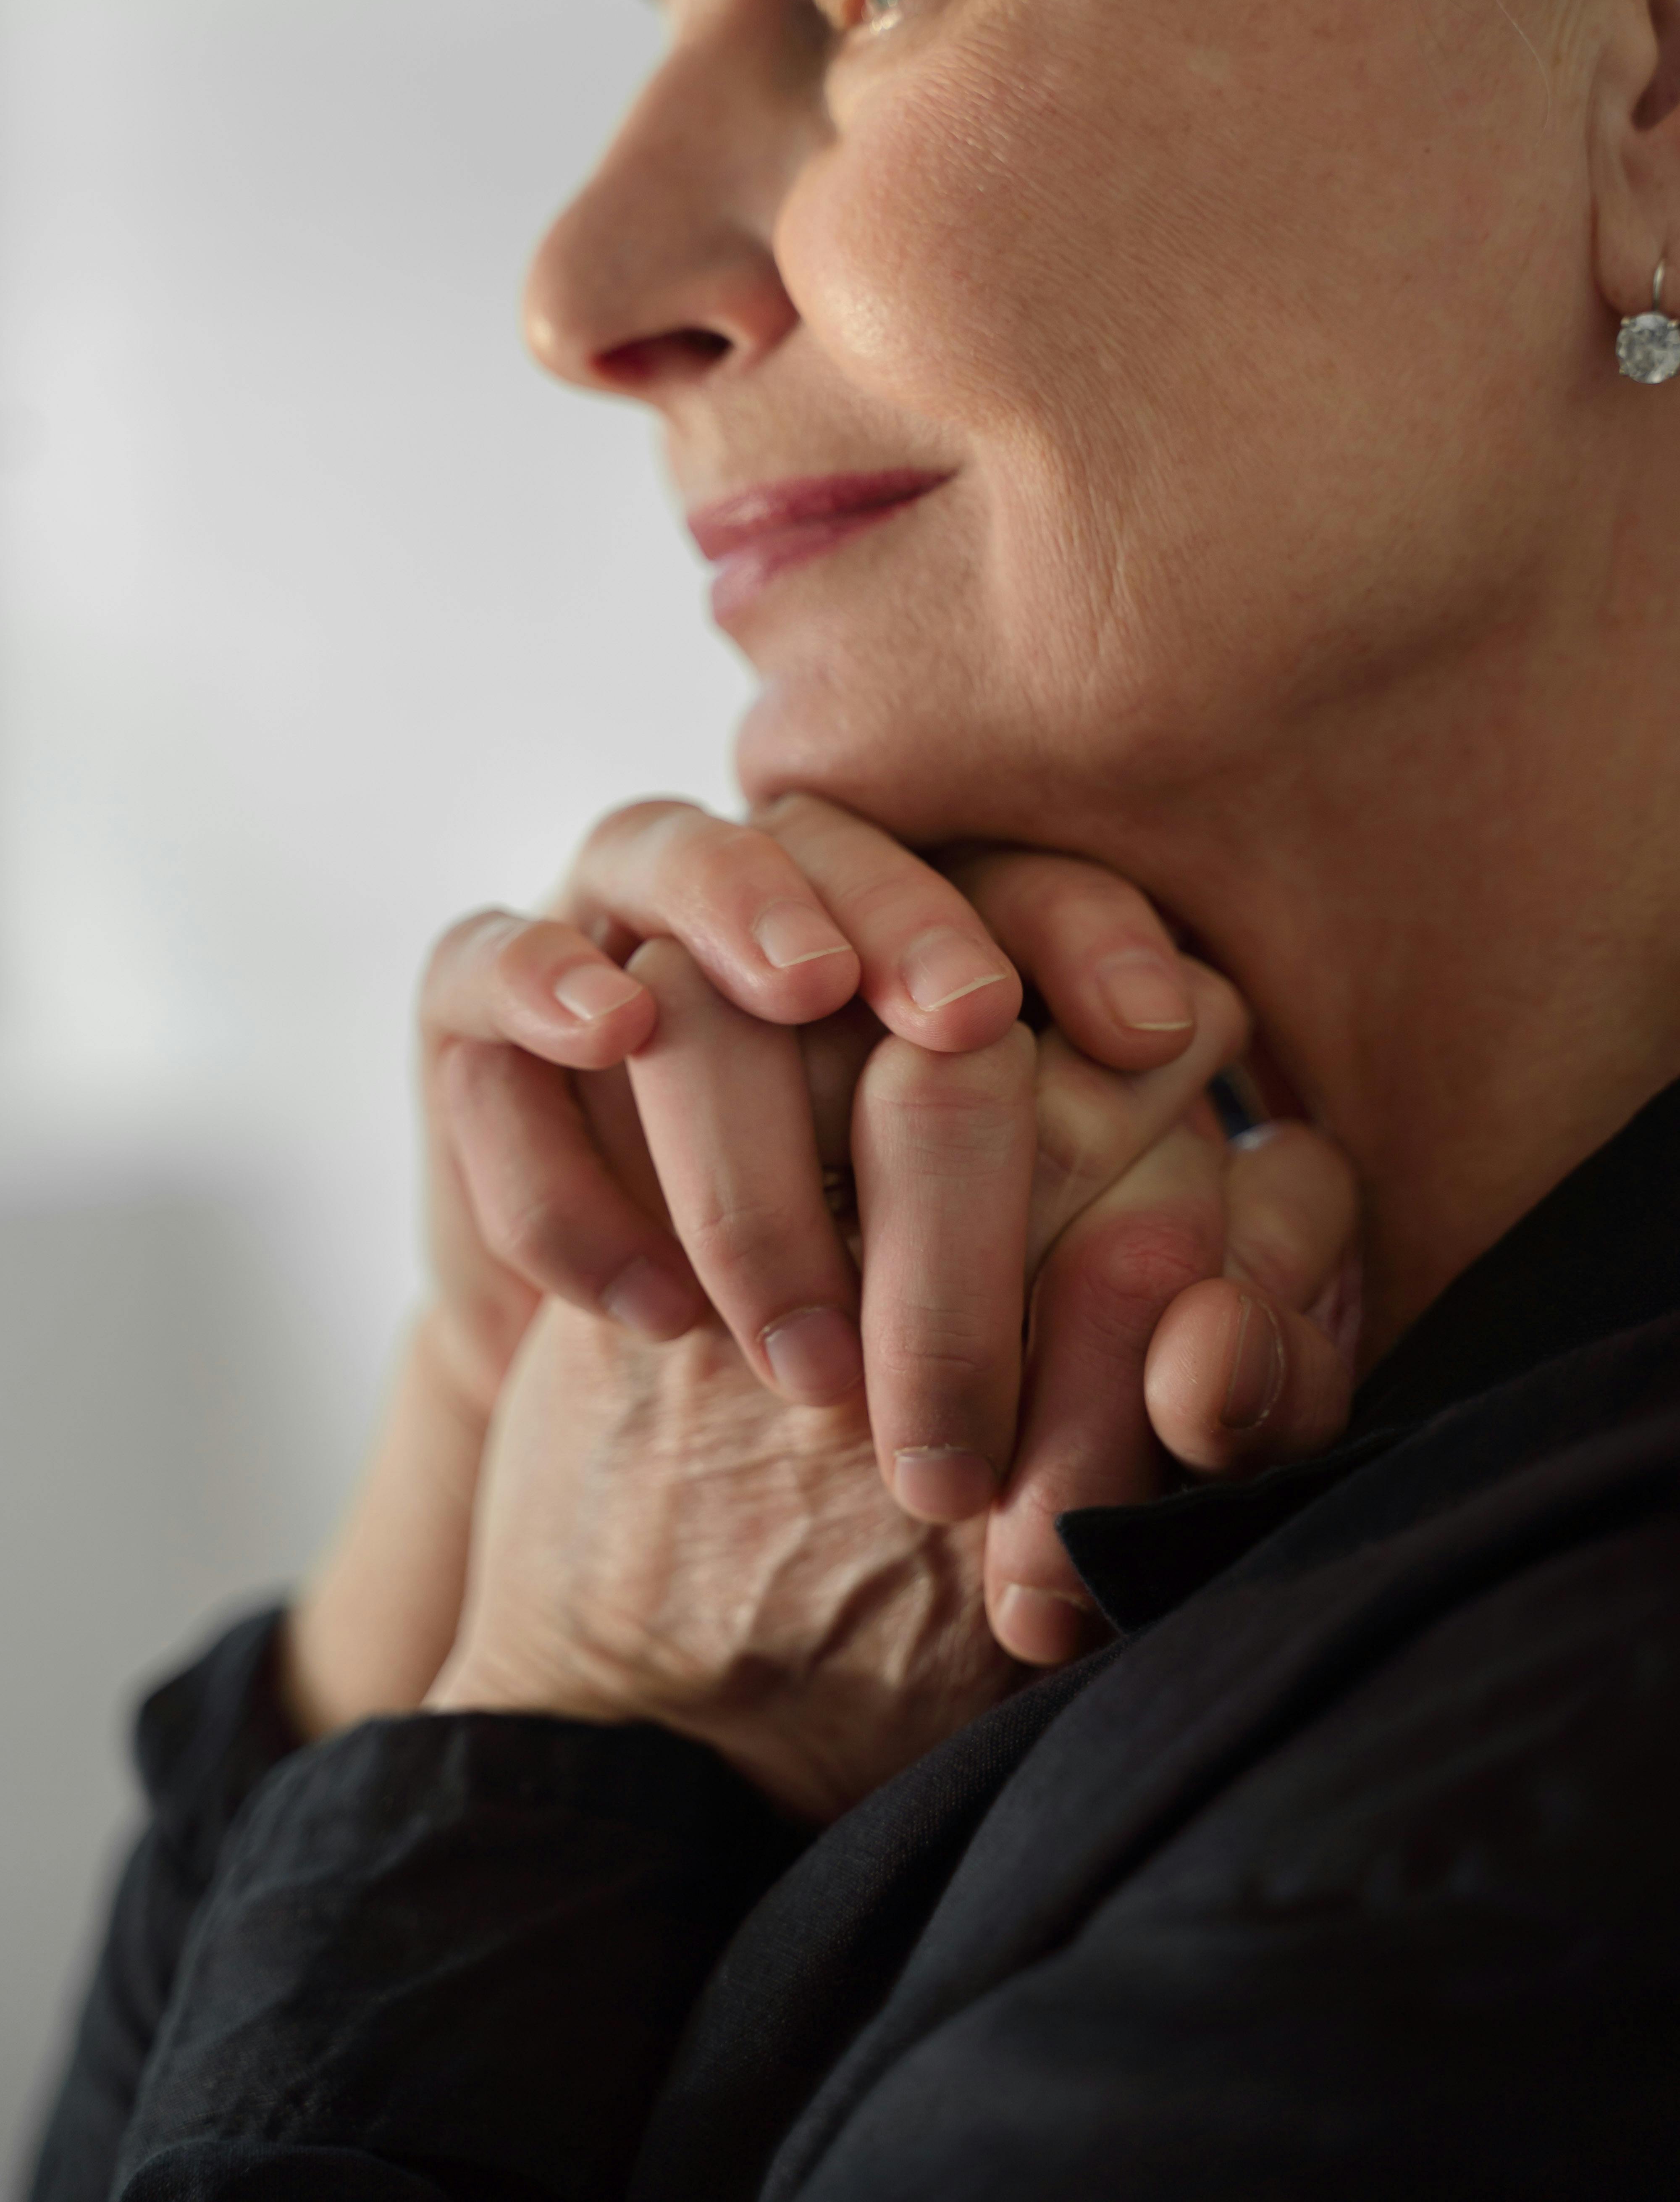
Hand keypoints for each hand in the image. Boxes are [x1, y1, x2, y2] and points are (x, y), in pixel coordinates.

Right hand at [286, 801, 1357, 1730]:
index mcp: (908, 944)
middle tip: (969, 1014)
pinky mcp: (476, 1017)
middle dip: (906, 913)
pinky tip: (618, 1176)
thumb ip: (1122, 1309)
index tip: (1159, 1028)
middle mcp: (762, 908)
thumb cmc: (868, 1390)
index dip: (1086, 932)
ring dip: (734, 910)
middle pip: (836, 836)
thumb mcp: (1006, 1351)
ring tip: (801, 996)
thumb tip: (1238, 1322)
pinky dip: (550, 1056)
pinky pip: (482, 981)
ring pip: (657, 847)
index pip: (1012, 874)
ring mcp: (609, 937)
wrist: (647, 1460)